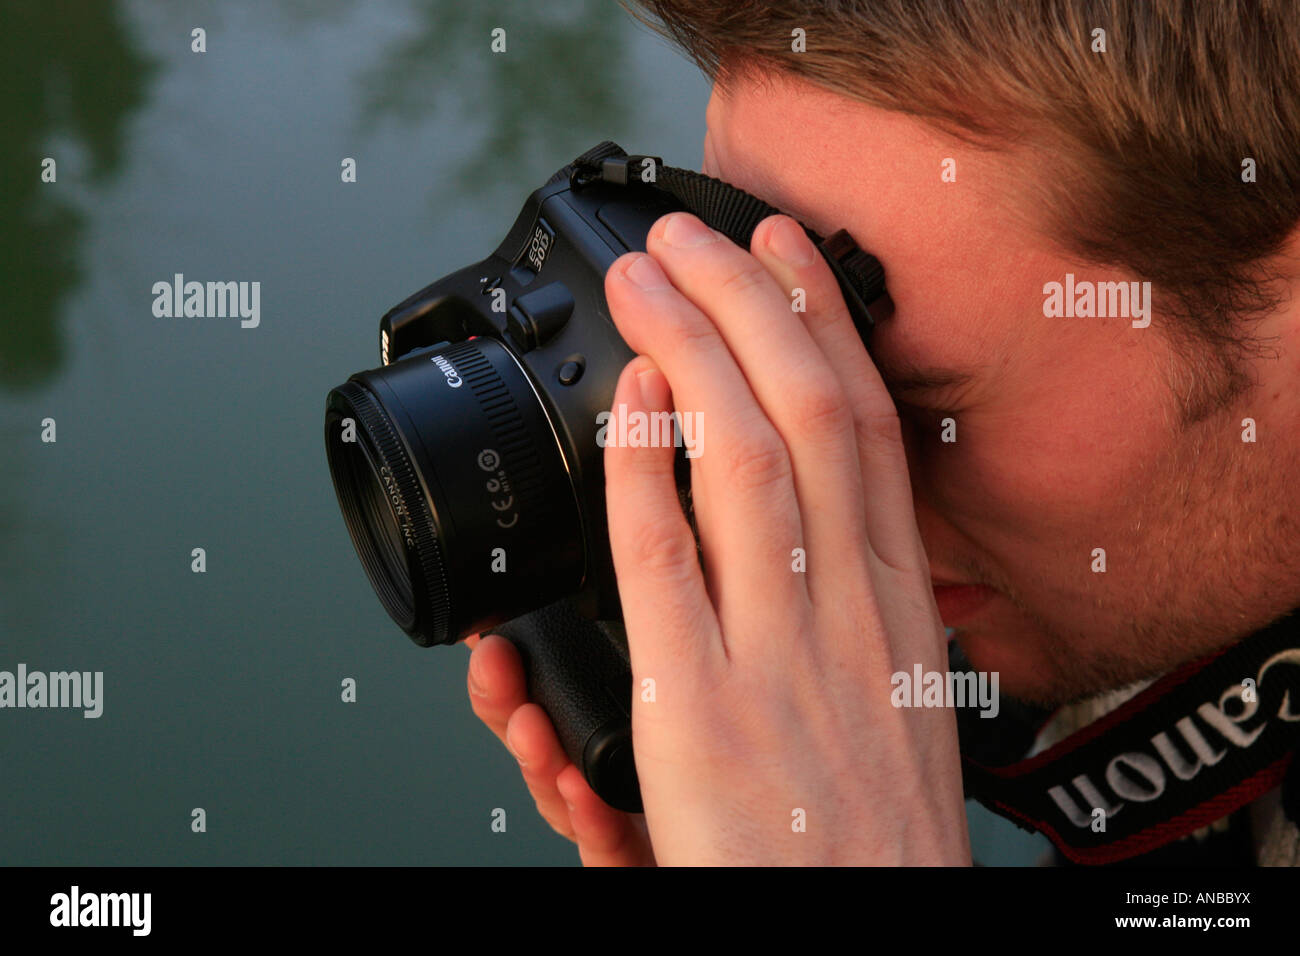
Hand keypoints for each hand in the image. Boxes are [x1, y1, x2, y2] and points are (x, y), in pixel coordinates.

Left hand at [470, 210, 969, 864]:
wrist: (854, 938)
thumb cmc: (867, 835)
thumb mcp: (897, 704)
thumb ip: (866, 609)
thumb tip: (844, 532)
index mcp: (896, 609)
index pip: (872, 430)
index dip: (828, 325)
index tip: (792, 250)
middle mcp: (847, 611)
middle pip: (809, 416)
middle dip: (753, 303)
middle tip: (698, 234)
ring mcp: (776, 652)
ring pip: (745, 461)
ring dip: (694, 351)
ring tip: (648, 283)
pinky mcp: (700, 705)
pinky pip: (666, 559)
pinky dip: (647, 467)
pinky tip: (631, 401)